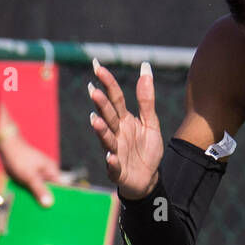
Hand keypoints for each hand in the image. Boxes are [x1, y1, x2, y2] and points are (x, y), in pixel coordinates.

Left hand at [0, 136, 59, 207]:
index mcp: (53, 172)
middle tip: (46, 216)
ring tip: (36, 213)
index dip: (61, 201)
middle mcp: (48, 175)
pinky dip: (30, 195)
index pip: (62, 190)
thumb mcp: (30, 176)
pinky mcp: (30, 178)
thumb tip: (49, 204)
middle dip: (48, 202)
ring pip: (41, 192)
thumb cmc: (20, 158)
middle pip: (51, 192)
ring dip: (37, 200)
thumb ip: (40, 189)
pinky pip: (32, 189)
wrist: (5, 146)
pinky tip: (27, 204)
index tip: (59, 213)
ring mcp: (38, 176)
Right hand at [88, 59, 163, 199]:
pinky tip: (111, 157)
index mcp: (124, 120)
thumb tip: (145, 68)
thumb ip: (146, 99)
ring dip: (101, 131)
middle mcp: (116, 133)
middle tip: (93, 91)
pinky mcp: (117, 171)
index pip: (115, 98)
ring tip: (96, 121)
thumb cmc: (146, 150)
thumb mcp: (151, 123)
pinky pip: (113, 166)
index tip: (98, 65)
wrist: (148, 179)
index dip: (107, 82)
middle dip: (101, 105)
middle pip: (109, 116)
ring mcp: (115, 151)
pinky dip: (112, 162)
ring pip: (107, 139)